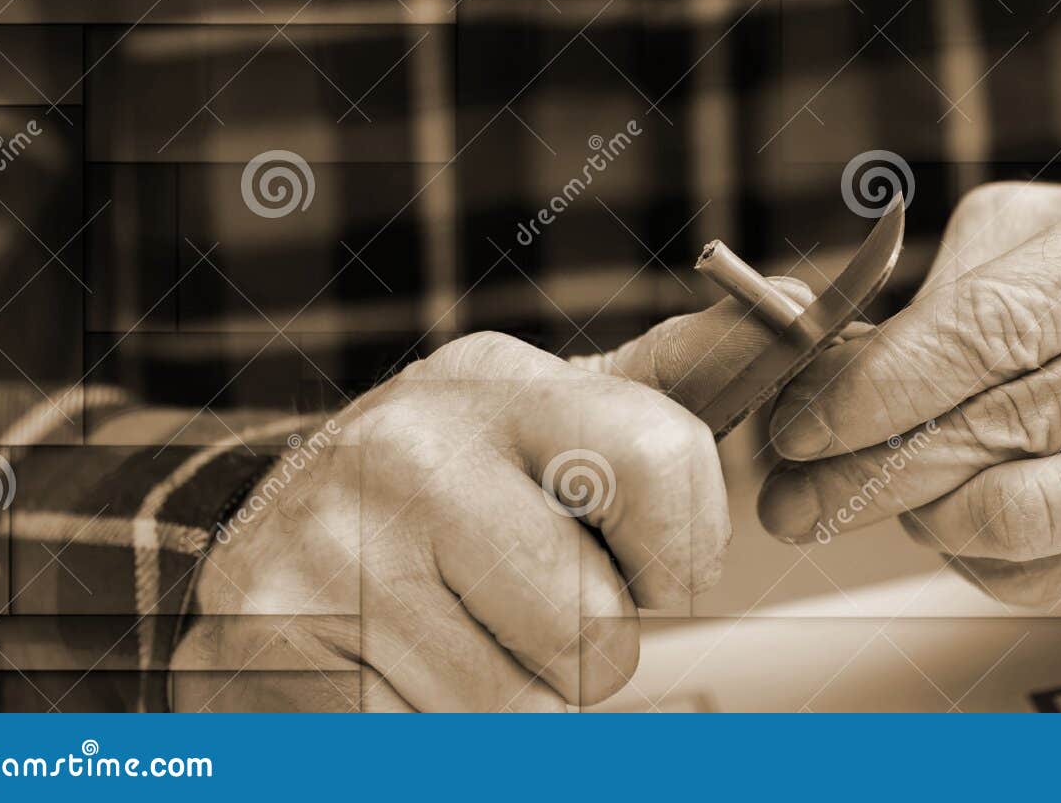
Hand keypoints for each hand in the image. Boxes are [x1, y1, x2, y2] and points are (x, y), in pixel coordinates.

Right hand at [172, 281, 810, 710]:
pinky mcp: (280, 645)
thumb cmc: (434, 498)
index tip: (652, 571)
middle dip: (588, 650)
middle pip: (600, 624)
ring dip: (514, 704)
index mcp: (495, 382)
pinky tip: (395, 678)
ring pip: (528, 706)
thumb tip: (805, 316)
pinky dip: (438, 734)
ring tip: (452, 642)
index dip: (685, 551)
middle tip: (520, 612)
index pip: (666, 459)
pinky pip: (444, 744)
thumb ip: (661, 386)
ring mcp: (337, 549)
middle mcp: (411, 448)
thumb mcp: (536, 419)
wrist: (254, 552)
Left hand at [758, 176, 1060, 605]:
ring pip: (1028, 516)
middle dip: (874, 470)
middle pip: (1009, 427)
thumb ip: (930, 299)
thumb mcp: (1032, 238)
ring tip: (894, 493)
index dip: (885, 385)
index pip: (1001, 324)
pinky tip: (964, 517)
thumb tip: (814, 381)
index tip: (802, 428)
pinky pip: (1054, 573)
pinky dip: (979, 557)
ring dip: (927, 516)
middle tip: (792, 501)